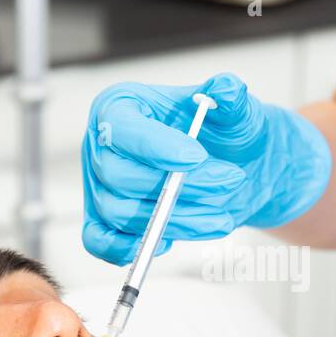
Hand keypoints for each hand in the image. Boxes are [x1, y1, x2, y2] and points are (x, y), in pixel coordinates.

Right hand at [81, 72, 330, 264]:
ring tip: (220, 215)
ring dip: (175, 219)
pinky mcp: (108, 221)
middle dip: (178, 187)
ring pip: (119, 212)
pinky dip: (131, 247)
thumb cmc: (223, 133)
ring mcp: (101, 185)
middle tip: (227, 182)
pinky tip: (167, 241)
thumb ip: (230, 96)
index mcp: (120, 106)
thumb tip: (226, 89)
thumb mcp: (233, 109)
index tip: (197, 157)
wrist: (233, 167)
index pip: (122, 128)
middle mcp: (102, 146)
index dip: (156, 147)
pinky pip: (101, 241)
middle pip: (119, 175)